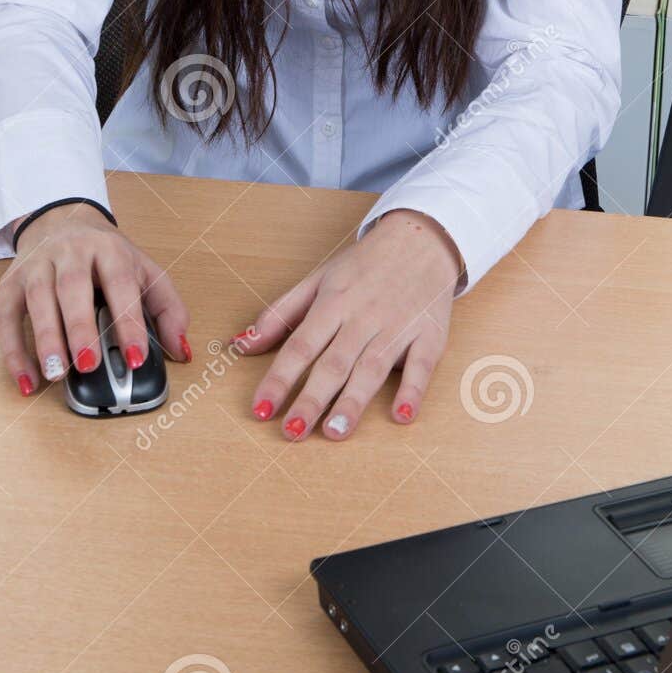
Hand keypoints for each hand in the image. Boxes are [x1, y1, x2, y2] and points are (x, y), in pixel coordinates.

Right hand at [0, 202, 190, 395]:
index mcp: (109, 249)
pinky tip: (27, 378)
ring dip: (45, 338)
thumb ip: (168, 309)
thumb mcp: (144, 271)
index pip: (120, 283)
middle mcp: (71, 252)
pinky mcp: (12, 282)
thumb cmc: (107, 256)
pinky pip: (6, 316)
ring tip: (57, 373)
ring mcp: (38, 265)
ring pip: (37, 299)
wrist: (64, 219)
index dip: (129, 321)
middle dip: (80, 327)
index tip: (136, 358)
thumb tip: (181, 350)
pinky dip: (13, 350)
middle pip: (73, 287)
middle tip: (89, 365)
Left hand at [234, 210, 463, 439]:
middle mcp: (363, 316)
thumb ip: (280, 314)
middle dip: (312, 400)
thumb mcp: (318, 280)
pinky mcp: (429, 335)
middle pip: (334, 362)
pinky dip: (412, 390)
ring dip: (354, 402)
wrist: (420, 239)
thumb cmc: (365, 265)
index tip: (260, 409)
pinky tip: (402, 416)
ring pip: (372, 368)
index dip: (278, 378)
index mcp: (333, 302)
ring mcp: (398, 326)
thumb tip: (241, 343)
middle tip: (292, 433)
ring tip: (335, 433)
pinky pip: (421, 366)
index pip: (300, 345)